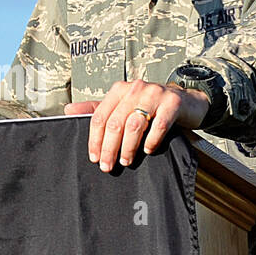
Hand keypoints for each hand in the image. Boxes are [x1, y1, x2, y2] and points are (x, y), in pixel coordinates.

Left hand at [65, 80, 209, 171]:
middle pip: (115, 122)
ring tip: (126, 161)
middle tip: (107, 166)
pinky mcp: (173, 103)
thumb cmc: (151, 106)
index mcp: (119, 90)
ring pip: (134, 124)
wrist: (186, 101)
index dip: (95, 139)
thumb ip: (97, 109)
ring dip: (128, 147)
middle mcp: (135, 89)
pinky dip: (151, 140)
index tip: (94, 157)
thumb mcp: (122, 106)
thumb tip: (69, 110)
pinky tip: (148, 150)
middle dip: (109, 148)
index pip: (100, 116)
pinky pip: (159, 125)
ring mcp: (155, 94)